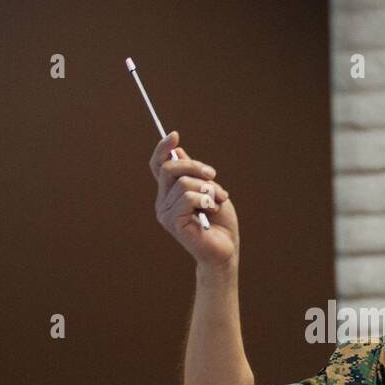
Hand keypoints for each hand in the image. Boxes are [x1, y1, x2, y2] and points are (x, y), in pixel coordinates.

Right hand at [149, 130, 237, 266]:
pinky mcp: (173, 223)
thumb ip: (193, 174)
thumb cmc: (220, 222)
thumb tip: (177, 152)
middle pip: (169, 168)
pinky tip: (212, 211)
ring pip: (183, 183)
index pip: (158, 166)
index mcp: (170, 193)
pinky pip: (188, 198)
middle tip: (213, 176)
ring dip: (207, 188)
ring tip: (219, 200)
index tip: (174, 135)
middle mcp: (163, 202)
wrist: (226, 249)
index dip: (163, 149)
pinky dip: (205, 200)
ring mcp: (166, 213)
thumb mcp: (209, 190)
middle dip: (195, 167)